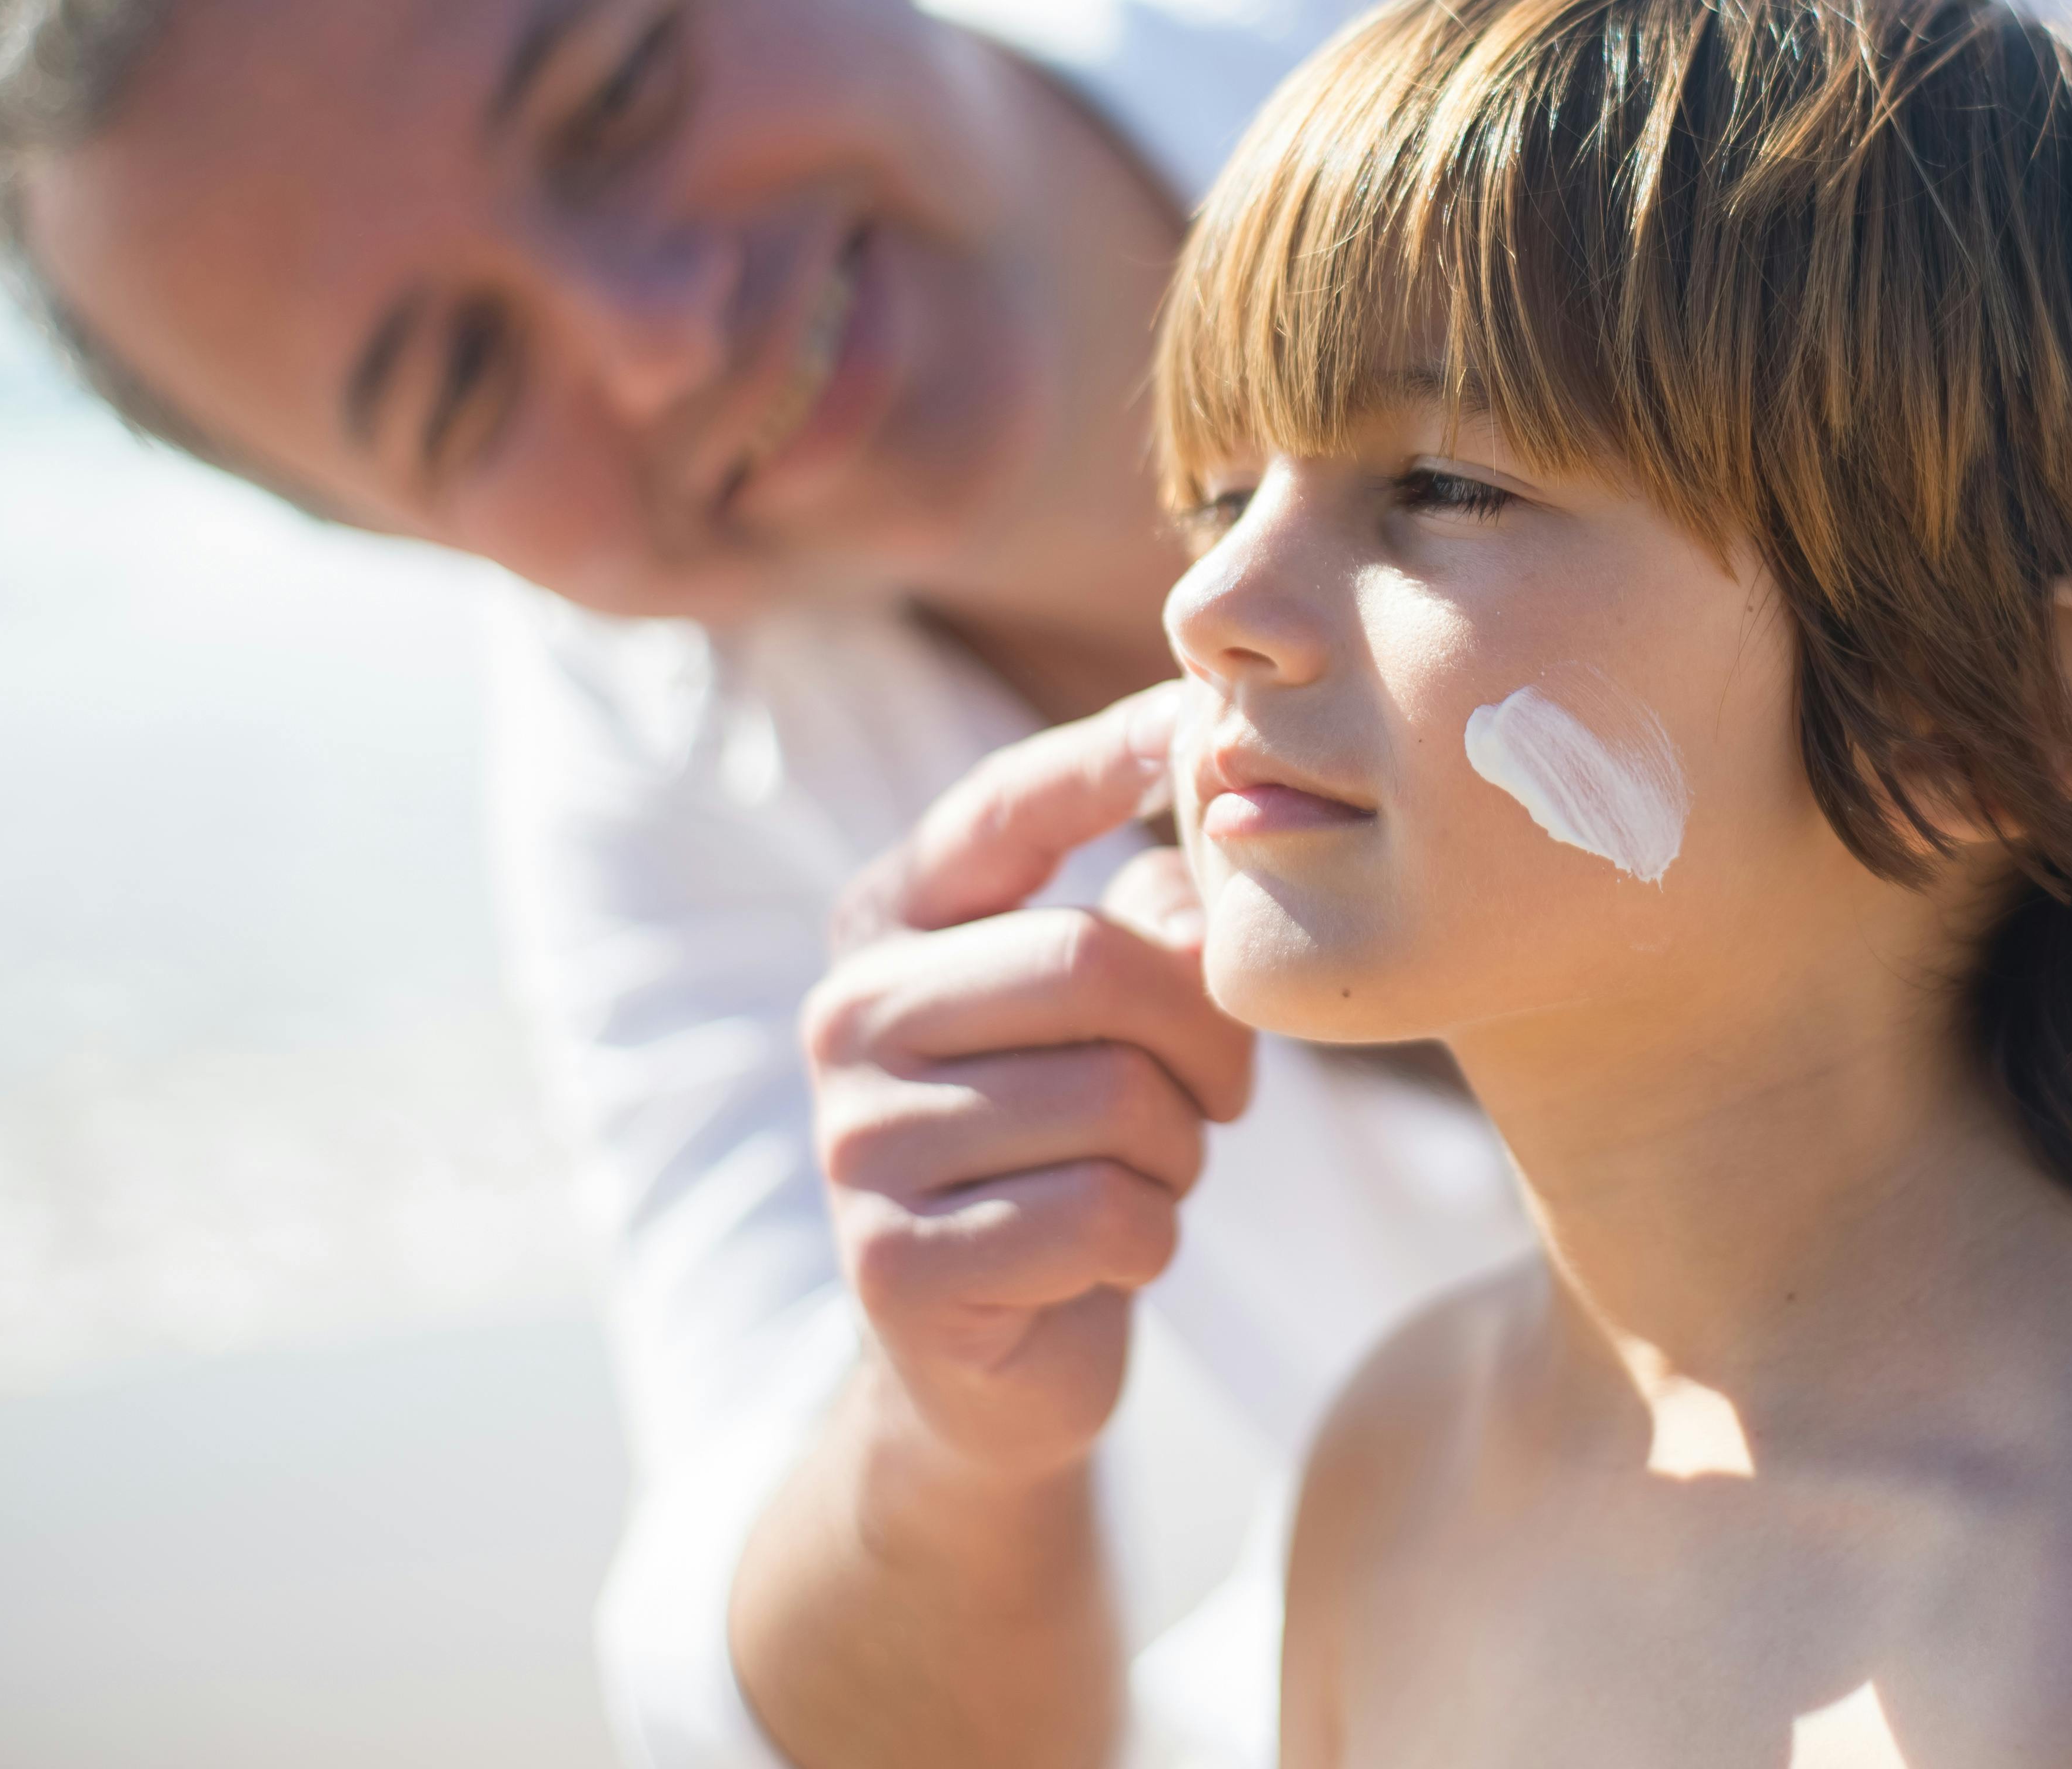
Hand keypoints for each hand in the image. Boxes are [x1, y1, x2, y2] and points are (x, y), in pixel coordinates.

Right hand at [802, 681, 1256, 1486]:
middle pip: (1092, 963)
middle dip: (1201, 1034)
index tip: (1189, 711)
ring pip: (1115, 1097)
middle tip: (1222, 1094)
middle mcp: (849, 1015)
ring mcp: (855, 1143)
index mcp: (890, 928)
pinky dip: (1151, 1237)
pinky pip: (1104, 1214)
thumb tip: (1204, 854)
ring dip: (1179, 1150)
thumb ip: (1151, 922)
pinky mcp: (894, 1264)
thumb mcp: (1111, 1019)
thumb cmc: (1071, 1149)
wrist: (990, 1360)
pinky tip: (1109, 1253)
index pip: (1002, 809)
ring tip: (1146, 1177)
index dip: (1102, 756)